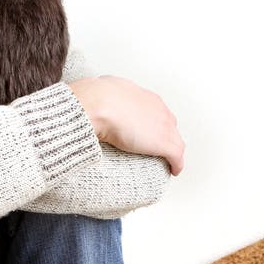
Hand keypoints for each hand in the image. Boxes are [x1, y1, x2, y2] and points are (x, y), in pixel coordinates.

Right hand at [68, 76, 184, 174]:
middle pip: (167, 123)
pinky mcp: (164, 143)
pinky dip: (176, 164)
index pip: (153, 110)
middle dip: (163, 135)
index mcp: (140, 95)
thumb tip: (87, 101)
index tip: (144, 133)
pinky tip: (173, 170)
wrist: (98, 105)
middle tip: (153, 148)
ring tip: (164, 161)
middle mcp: (156, 108)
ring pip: (174, 140)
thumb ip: (98, 98)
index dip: (150, 124)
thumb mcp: (97, 92)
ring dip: (171, 151)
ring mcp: (162, 125)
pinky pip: (176, 156)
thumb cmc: (94, 99)